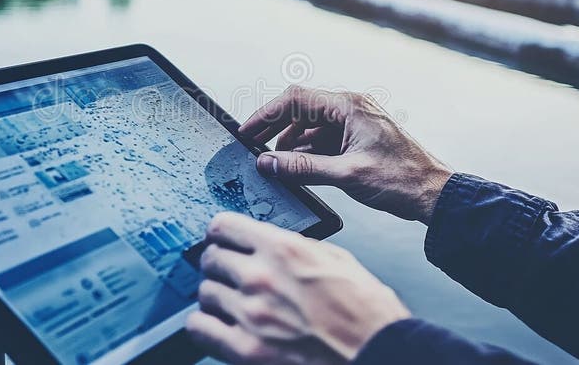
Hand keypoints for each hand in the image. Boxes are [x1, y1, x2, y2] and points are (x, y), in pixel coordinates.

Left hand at [186, 212, 410, 363]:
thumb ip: (296, 247)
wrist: (378, 352)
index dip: (220, 234)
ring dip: (216, 297)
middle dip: (219, 266)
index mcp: (284, 248)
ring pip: (205, 293)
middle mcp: (261, 276)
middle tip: (230, 274)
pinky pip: (199, 328)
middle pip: (210, 259)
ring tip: (232, 303)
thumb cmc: (366, 311)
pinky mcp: (245, 349)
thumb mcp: (336, 259)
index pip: (223, 226)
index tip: (221, 240)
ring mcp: (250, 313)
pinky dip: (205, 326)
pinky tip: (221, 326)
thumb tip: (271, 243)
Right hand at [239, 85, 452, 223]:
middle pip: (301, 110)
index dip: (266, 115)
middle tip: (251, 147)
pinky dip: (308, 152)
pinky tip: (298, 169)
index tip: (246, 133)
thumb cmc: (401, 180)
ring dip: (291, 144)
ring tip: (274, 164)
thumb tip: (268, 164)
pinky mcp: (359, 138)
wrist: (435, 194)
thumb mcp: (346, 175)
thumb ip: (302, 168)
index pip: (295, 100)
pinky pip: (325, 140)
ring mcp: (355, 123)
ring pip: (311, 127)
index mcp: (348, 107)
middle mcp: (351, 108)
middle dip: (274, 129)